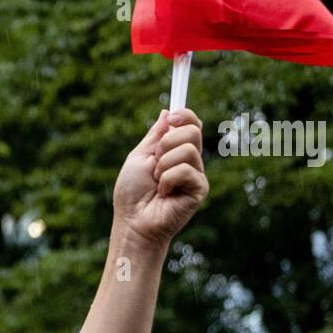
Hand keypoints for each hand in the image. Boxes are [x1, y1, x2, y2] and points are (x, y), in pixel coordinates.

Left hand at [113, 108, 208, 248]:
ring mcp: (196, 175)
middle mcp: (189, 161)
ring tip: (157, 182)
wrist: (133, 220)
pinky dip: (168, 179)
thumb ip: (155, 135)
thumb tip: (167, 112)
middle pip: (193, 131)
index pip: (192, 124)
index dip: (185, 115)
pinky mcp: (200, 189)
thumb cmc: (132, 192)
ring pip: (188, 150)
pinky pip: (186, 170)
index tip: (171, 118)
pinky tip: (164, 193)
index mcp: (176, 151)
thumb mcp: (139, 156)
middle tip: (155, 163)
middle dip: (167, 143)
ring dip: (163, 165)